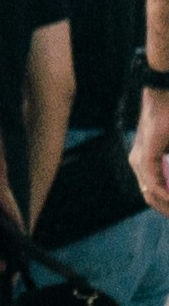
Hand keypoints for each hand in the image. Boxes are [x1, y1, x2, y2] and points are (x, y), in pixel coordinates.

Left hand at [137, 84, 168, 216]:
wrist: (165, 95)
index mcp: (147, 163)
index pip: (155, 193)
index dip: (167, 206)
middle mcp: (139, 164)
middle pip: (152, 199)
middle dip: (167, 210)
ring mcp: (140, 161)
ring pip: (152, 194)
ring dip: (167, 204)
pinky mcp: (144, 156)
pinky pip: (153, 182)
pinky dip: (165, 193)